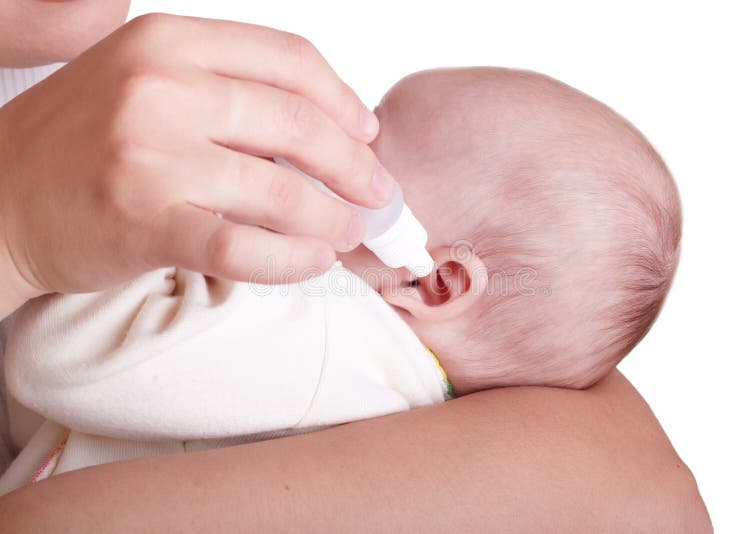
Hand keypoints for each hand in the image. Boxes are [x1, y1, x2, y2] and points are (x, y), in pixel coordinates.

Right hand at [0, 14, 391, 304]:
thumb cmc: (80, 145)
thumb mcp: (145, 84)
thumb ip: (226, 94)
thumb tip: (329, 130)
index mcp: (169, 41)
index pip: (290, 60)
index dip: (343, 102)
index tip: (367, 134)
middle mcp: (160, 86)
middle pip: (298, 123)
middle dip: (354, 166)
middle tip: (376, 194)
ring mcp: (150, 153)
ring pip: (280, 189)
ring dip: (331, 218)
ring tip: (349, 233)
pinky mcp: (143, 220)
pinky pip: (242, 245)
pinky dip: (291, 259)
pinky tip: (313, 262)